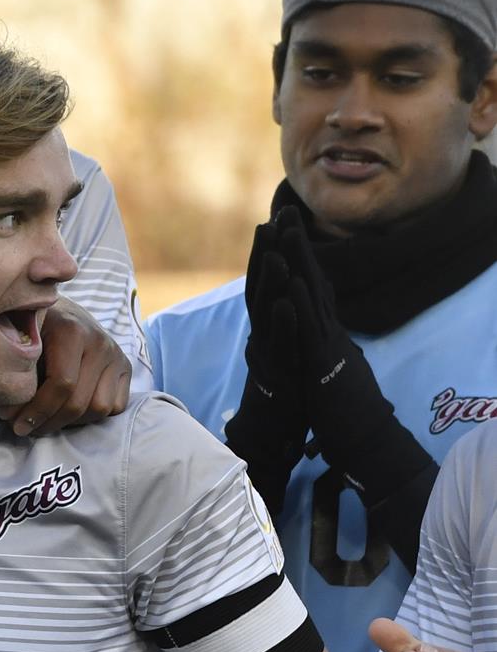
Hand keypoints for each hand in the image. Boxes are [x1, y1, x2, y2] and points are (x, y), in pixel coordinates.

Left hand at [7, 300, 131, 435]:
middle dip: (47, 422)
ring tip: (43, 420)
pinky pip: (115, 406)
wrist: (58, 309)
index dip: (36, 411)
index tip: (11, 421)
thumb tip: (11, 411)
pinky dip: (90, 416)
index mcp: (72, 330)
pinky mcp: (124, 367)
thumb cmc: (30, 325)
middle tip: (22, 427)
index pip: (62, 385)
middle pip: (79, 402)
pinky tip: (65, 411)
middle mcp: (100, 342)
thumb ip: (18, 369)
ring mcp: (115, 354)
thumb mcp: (18, 338)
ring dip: (69, 423)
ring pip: (99, 408)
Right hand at [225, 217, 311, 514]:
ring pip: (265, 313)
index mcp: (268, 330)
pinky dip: (281, 323)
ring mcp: (265, 356)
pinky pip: (278, 345)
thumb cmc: (281, 398)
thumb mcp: (284, 354)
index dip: (269, 252)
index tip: (273, 220)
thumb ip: (280, 328)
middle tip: (270, 219)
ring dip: (271, 281)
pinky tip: (287, 301)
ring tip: (277, 252)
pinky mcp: (275, 376)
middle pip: (260, 289)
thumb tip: (283, 302)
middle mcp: (261, 338)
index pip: (267, 285)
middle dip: (266, 254)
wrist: (269, 443)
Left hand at [256, 215, 429, 504]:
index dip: (298, 259)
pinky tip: (290, 282)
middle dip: (296, 246)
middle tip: (284, 211)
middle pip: (312, 281)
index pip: (311, 289)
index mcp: (327, 334)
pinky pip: (310, 331)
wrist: (366, 440)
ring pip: (311, 297)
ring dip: (298, 263)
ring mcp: (329, 345)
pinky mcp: (325, 364)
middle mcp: (330, 332)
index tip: (284, 231)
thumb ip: (325, 347)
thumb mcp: (330, 369)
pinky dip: (300, 305)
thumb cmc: (347, 410)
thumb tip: (324, 335)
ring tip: (285, 231)